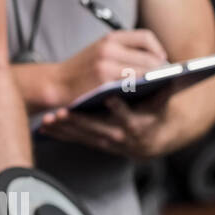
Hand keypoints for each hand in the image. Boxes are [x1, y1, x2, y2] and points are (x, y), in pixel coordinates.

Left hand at [37, 93, 169, 158]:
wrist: (153, 139)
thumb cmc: (156, 112)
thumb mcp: (163, 101)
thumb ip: (164, 87)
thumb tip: (169, 70)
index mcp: (140, 125)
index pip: (130, 118)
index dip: (120, 109)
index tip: (110, 97)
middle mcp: (123, 138)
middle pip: (100, 130)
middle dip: (81, 122)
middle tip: (64, 111)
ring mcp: (108, 143)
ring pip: (85, 137)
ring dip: (66, 129)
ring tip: (50, 119)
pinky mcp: (96, 144)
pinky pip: (76, 140)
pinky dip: (60, 134)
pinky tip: (45, 128)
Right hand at [58, 29, 168, 103]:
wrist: (55, 83)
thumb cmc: (81, 70)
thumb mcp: (100, 51)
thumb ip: (124, 51)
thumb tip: (158, 61)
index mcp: (109, 38)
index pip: (145, 37)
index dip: (158, 49)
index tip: (161, 60)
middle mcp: (108, 48)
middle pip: (149, 57)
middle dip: (161, 70)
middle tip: (165, 80)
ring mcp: (106, 65)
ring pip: (144, 73)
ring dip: (154, 81)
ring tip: (157, 88)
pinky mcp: (103, 82)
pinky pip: (132, 86)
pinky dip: (141, 90)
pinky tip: (142, 95)